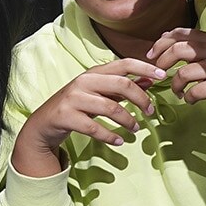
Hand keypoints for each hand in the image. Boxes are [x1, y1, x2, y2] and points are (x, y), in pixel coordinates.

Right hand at [12, 59, 165, 176]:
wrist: (43, 124)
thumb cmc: (76, 106)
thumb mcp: (98, 93)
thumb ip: (121, 87)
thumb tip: (149, 81)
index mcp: (94, 72)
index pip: (124, 64)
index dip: (145, 68)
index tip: (162, 76)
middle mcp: (83, 81)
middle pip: (122, 84)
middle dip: (141, 99)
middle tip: (150, 112)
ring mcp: (73, 98)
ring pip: (110, 108)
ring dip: (128, 120)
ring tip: (136, 129)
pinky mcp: (66, 116)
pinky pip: (94, 127)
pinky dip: (110, 136)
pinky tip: (120, 141)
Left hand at [147, 29, 205, 141]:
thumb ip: (189, 47)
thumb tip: (165, 36)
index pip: (180, 33)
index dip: (161, 43)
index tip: (152, 56)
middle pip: (179, 49)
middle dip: (163, 62)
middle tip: (160, 73)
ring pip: (184, 73)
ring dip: (175, 85)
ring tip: (178, 91)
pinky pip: (194, 91)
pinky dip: (188, 98)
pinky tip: (191, 99)